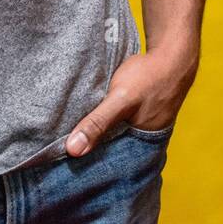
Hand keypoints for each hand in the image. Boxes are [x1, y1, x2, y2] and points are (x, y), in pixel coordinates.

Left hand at [64, 47, 197, 155]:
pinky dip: (95, 120)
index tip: (54, 167)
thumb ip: (98, 123)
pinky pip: (107, 122)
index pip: (103, 167)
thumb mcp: (121, 100)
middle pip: (102, 152)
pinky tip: (78, 115)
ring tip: (59, 135)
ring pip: (104, 136)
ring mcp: (132, 127)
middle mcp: (134, 142)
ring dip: (87, 133)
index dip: (82, 167)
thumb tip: (72, 150)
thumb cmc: (150, 78)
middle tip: (51, 152)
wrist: (172, 56)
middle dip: (82, 151)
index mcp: (135, 149)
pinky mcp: (128, 113)